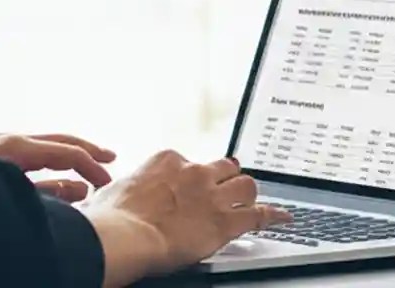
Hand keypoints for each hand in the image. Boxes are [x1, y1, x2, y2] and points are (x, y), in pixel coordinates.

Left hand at [0, 133, 115, 201]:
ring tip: (88, 174)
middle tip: (111, 159)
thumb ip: (52, 194)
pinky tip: (58, 183)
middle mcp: (4, 141)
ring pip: (39, 150)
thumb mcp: (18, 202)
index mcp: (12, 148)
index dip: (91, 166)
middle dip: (85, 151)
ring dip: (66, 160)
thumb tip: (81, 188)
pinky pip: (24, 160)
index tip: (108, 185)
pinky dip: (46, 169)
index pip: (64, 151)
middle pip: (54, 141)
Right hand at [81, 151, 290, 286]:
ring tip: (249, 199)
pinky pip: (259, 215)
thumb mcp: (113, 191)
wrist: (124, 235)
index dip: (190, 177)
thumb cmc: (112, 217)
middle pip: (223, 167)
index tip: (188, 186)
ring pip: (246, 185)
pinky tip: (282, 218)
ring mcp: (212, 196)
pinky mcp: (225, 222)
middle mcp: (194, 172)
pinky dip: (273, 216)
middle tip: (226, 185)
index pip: (188, 162)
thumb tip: (112, 198)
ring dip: (247, 193)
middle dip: (225, 176)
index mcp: (166, 160)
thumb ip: (126, 190)